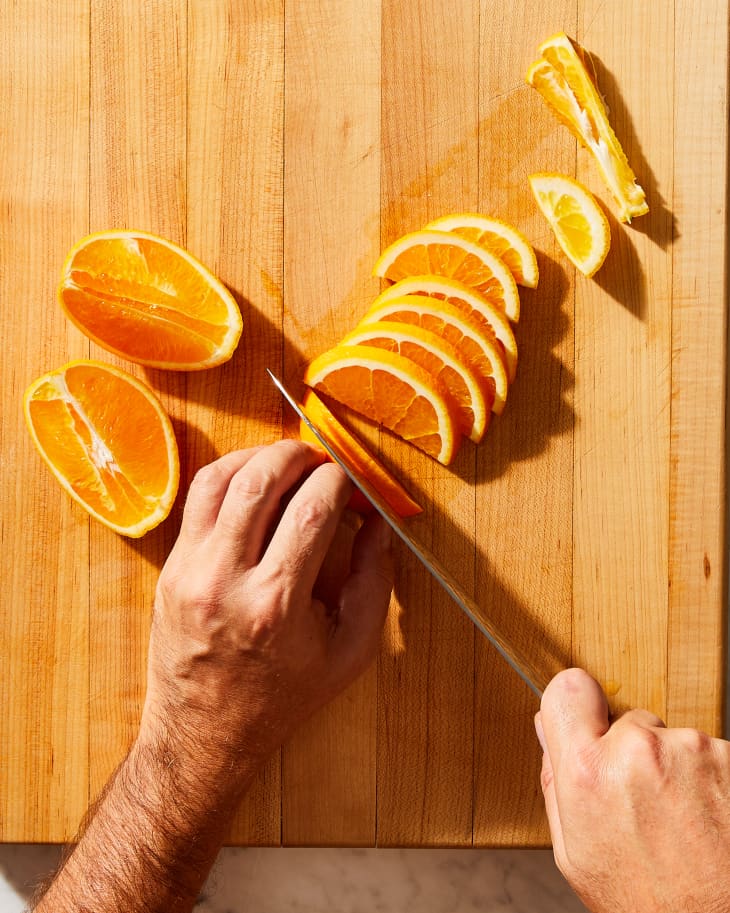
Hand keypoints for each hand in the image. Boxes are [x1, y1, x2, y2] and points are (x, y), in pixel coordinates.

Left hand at [141, 440, 393, 803]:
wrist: (206, 733)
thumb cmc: (284, 695)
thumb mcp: (350, 651)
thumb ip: (375, 583)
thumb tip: (379, 521)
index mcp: (276, 604)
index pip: (312, 509)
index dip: (340, 479)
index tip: (353, 479)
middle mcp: (225, 581)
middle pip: (260, 481)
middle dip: (298, 455)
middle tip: (321, 458)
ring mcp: (189, 572)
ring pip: (219, 479)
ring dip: (259, 456)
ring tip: (287, 461)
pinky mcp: (170, 569)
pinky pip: (196, 501)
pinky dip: (228, 475)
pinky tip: (253, 480)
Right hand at [535, 669, 729, 912]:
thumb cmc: (650, 904)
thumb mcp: (576, 856)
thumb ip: (555, 782)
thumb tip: (548, 731)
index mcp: (589, 773)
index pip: (568, 689)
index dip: (575, 705)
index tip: (586, 722)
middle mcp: (639, 750)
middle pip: (627, 721)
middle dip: (631, 753)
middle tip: (642, 806)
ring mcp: (691, 750)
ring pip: (671, 741)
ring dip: (674, 769)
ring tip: (680, 823)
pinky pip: (708, 754)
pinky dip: (708, 781)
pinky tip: (706, 821)